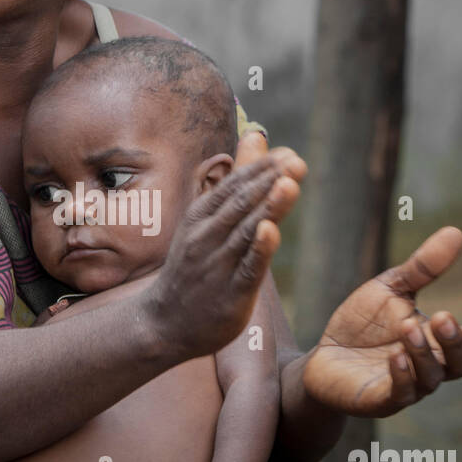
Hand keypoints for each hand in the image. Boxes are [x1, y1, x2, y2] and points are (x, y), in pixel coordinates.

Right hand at [141, 132, 306, 361]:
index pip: (234, 186)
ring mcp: (217, 265)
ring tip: (290, 183)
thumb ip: (236, 185)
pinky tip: (271, 230)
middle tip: (297, 162)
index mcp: (201, 216)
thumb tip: (256, 138)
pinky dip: (259, 248)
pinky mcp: (230, 293)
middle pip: (241, 203)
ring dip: (269, 207)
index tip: (289, 154)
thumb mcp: (206, 223)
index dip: (262, 169)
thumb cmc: (193, 269)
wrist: (164, 323)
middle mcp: (206, 236)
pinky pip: (247, 268)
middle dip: (270, 181)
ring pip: (246, 231)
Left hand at [302, 227, 461, 416]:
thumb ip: (423, 268)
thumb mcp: (391, 289)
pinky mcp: (379, 400)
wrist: (322, 356)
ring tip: (409, 329)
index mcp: (435, 342)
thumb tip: (456, 232)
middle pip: (459, 364)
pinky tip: (395, 357)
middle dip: (454, 342)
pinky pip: (399, 394)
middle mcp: (428, 368)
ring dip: (423, 354)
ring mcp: (406, 387)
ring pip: (430, 379)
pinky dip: (401, 376)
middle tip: (443, 316)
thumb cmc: (362, 324)